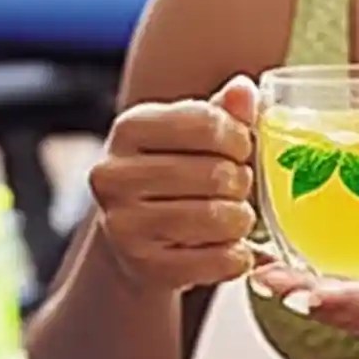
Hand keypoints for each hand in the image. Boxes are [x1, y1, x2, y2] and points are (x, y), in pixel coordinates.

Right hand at [90, 75, 259, 290]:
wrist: (137, 240)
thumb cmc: (175, 176)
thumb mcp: (192, 137)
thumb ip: (223, 112)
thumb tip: (244, 90)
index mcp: (129, 129)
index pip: (204, 122)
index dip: (239, 138)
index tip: (242, 149)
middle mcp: (114, 176)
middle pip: (214, 173)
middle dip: (241, 182)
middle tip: (238, 187)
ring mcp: (124, 225)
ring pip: (216, 218)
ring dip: (242, 220)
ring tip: (236, 217)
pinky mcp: (144, 268)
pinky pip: (217, 261)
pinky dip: (238, 256)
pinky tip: (230, 248)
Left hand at [251, 134, 358, 358]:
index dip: (350, 297)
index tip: (308, 289)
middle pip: (356, 317)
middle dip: (306, 294)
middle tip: (261, 270)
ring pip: (348, 321)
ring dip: (304, 295)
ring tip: (259, 267)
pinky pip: (356, 318)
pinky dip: (322, 298)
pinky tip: (290, 270)